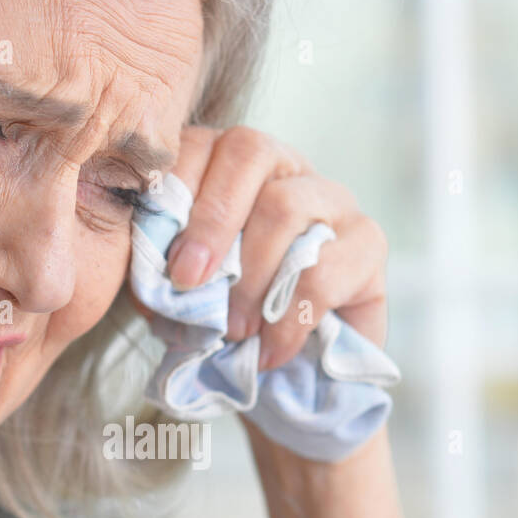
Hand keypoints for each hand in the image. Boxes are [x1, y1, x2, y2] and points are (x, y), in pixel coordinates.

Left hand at [130, 125, 388, 371]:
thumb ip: (159, 265)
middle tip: (191, 284)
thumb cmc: (225, 322)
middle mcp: (286, 167)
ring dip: (250, 277)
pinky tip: (271, 350)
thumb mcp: (179, 293)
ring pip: (287, 205)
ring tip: (234, 331)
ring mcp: (333, 199)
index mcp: (231, 166)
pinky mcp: (369, 243)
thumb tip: (148, 266)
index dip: (179, 194)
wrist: (286, 376)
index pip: (203, 142)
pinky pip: (325, 268)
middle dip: (212, 223)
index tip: (167, 262)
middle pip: (251, 152)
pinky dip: (288, 318)